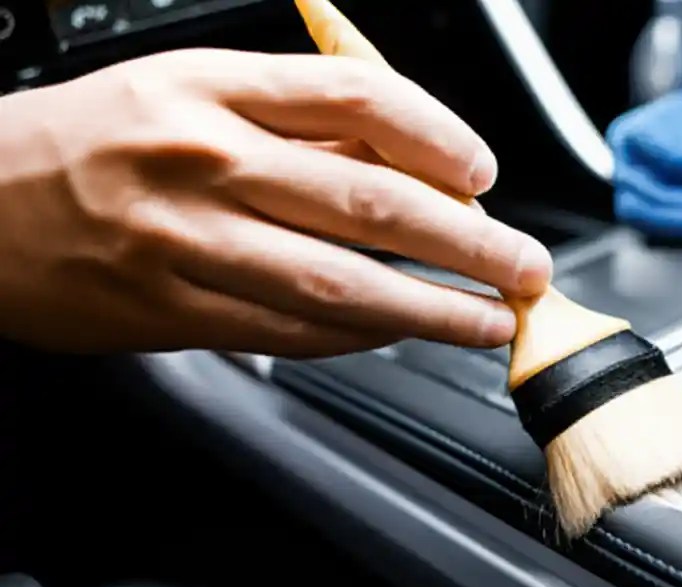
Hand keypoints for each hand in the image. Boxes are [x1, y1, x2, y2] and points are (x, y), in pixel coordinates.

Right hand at [0, 48, 551, 357]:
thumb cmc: (92, 140)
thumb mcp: (189, 90)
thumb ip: (298, 122)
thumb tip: (410, 162)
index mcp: (211, 87)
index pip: (358, 98)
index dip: (439, 135)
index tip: (485, 172)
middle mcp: (202, 160)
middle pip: (368, 201)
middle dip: (467, 241)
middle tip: (523, 265)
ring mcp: (186, 244)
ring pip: (337, 284)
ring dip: (430, 308)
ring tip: (486, 318)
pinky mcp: (173, 313)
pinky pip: (290, 333)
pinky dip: (359, 338)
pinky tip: (400, 334)